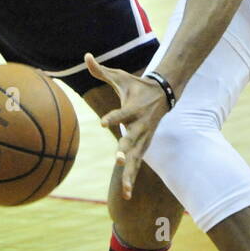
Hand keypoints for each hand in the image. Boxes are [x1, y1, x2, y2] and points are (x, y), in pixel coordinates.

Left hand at [83, 55, 170, 198]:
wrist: (163, 94)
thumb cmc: (136, 86)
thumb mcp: (120, 76)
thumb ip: (101, 70)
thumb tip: (86, 56)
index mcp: (133, 109)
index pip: (121, 114)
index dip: (113, 118)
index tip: (102, 123)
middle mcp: (139, 126)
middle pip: (131, 140)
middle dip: (125, 151)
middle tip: (118, 159)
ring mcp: (143, 138)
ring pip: (136, 158)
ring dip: (130, 173)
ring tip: (126, 190)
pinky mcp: (144, 146)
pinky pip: (137, 164)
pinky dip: (132, 178)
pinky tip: (127, 194)